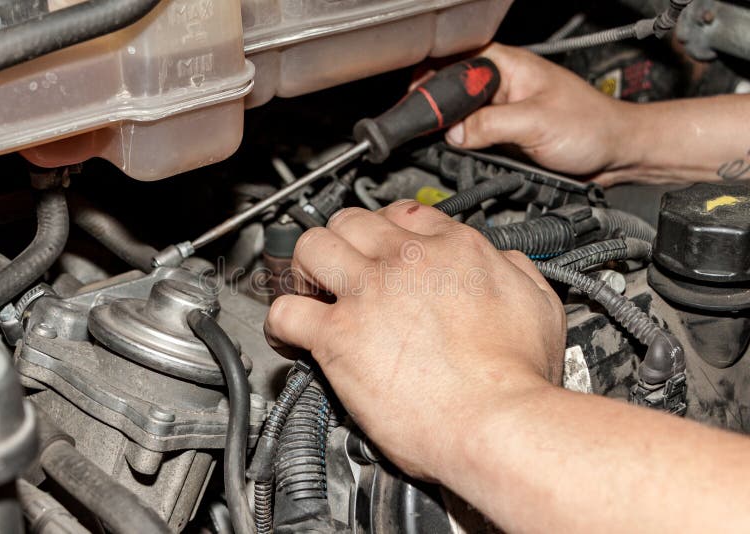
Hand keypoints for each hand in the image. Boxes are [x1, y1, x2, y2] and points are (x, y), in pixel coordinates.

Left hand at [264, 201, 565, 480]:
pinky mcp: (338, 336)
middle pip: (353, 221)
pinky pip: (286, 312)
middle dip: (343, 240)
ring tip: (310, 288)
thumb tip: (500, 263)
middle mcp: (406, 262)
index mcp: (454, 250)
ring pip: (312, 247)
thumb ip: (513, 271)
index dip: (388, 229)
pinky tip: (290, 334)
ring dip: (305, 266)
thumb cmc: (518, 376)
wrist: (499, 421)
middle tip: (342, 265)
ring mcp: (368, 294)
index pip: (405, 214)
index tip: (382, 245)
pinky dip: (280, 322)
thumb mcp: (538, 305)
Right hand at [444, 43, 637, 178]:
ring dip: (452, 133)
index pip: (456, 63)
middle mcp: (500, 85)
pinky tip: (464, 154)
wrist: (613, 155)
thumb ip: (491, 124)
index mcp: (508, 65)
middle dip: (440, 112)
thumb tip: (454, 132)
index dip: (433, 82)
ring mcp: (499, 111)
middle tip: (431, 132)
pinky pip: (471, 139)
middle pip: (451, 92)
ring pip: (459, 119)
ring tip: (450, 145)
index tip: (420, 105)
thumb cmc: (591, 126)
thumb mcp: (536, 123)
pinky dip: (463, 148)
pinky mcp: (501, 135)